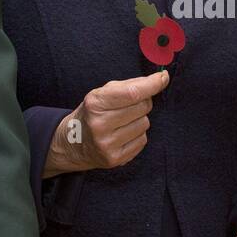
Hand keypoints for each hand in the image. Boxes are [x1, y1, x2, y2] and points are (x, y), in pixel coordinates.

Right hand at [44, 71, 169, 175]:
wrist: (73, 143)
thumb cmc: (93, 113)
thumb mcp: (102, 93)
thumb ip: (129, 85)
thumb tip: (160, 79)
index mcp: (95, 104)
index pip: (133, 93)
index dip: (153, 84)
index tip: (163, 77)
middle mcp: (100, 125)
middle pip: (142, 107)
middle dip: (143, 102)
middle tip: (130, 105)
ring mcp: (107, 144)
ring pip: (145, 124)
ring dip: (139, 119)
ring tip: (123, 122)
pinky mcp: (115, 159)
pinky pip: (143, 140)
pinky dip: (137, 135)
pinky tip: (123, 134)